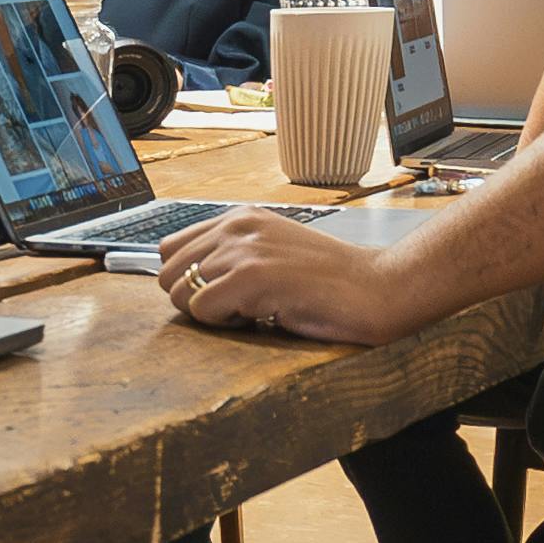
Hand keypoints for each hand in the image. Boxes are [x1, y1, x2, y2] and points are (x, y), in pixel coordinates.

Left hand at [145, 208, 435, 346]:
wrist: (376, 288)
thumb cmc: (328, 282)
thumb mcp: (273, 252)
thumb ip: (233, 256)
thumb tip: (182, 281)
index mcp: (241, 218)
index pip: (171, 248)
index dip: (188, 280)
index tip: (221, 293)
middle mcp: (237, 227)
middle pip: (167, 272)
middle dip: (193, 299)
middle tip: (235, 308)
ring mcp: (243, 250)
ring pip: (180, 293)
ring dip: (210, 314)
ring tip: (252, 311)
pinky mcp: (251, 277)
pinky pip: (200, 310)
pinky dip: (222, 324)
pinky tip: (258, 317)